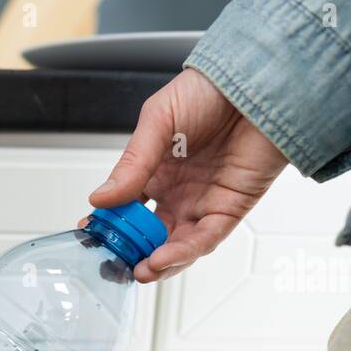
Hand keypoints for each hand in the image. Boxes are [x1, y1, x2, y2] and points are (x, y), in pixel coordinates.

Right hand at [85, 68, 288, 283]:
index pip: (126, 209)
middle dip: (133, 253)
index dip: (110, 226)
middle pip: (150, 234)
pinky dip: (184, 253)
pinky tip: (163, 258)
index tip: (91, 236)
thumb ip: (132, 163)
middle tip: (114, 263)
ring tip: (140, 270)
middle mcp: (178, 191)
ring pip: (177, 244)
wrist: (258, 80)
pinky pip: (206, 238)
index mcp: (155, 171)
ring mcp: (203, 202)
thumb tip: (100, 199)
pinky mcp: (230, 208)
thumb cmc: (210, 89)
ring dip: (158, 262)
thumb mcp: (158, 121)